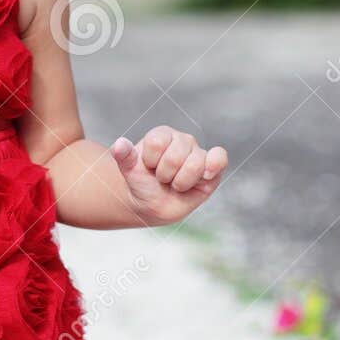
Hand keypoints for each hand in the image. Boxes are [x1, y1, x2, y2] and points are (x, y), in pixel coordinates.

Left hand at [110, 126, 226, 226]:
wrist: (152, 204)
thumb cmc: (141, 184)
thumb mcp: (129, 171)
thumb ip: (124, 157)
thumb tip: (119, 144)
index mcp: (162, 135)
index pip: (156, 142)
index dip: (150, 160)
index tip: (148, 167)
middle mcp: (182, 141)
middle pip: (175, 155)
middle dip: (165, 174)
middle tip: (162, 179)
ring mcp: (198, 154)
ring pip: (194, 163)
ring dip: (180, 182)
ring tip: (175, 185)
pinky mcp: (212, 169)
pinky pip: (220, 158)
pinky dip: (214, 165)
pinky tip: (206, 175)